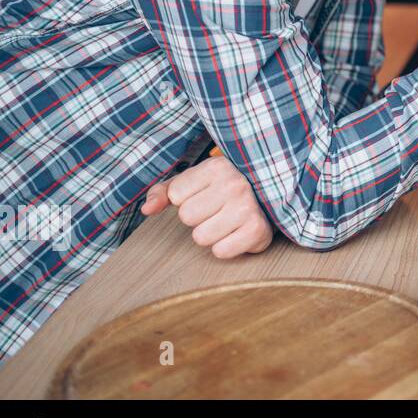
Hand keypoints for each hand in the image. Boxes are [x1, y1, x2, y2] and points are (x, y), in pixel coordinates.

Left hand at [142, 155, 274, 258]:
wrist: (271, 197)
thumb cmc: (225, 190)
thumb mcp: (195, 181)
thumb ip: (164, 191)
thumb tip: (147, 209)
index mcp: (217, 167)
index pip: (176, 196)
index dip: (186, 199)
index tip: (205, 194)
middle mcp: (235, 184)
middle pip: (187, 217)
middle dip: (198, 218)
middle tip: (218, 210)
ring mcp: (248, 207)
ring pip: (201, 237)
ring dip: (211, 234)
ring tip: (227, 222)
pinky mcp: (258, 230)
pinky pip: (220, 251)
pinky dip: (226, 247)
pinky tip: (237, 233)